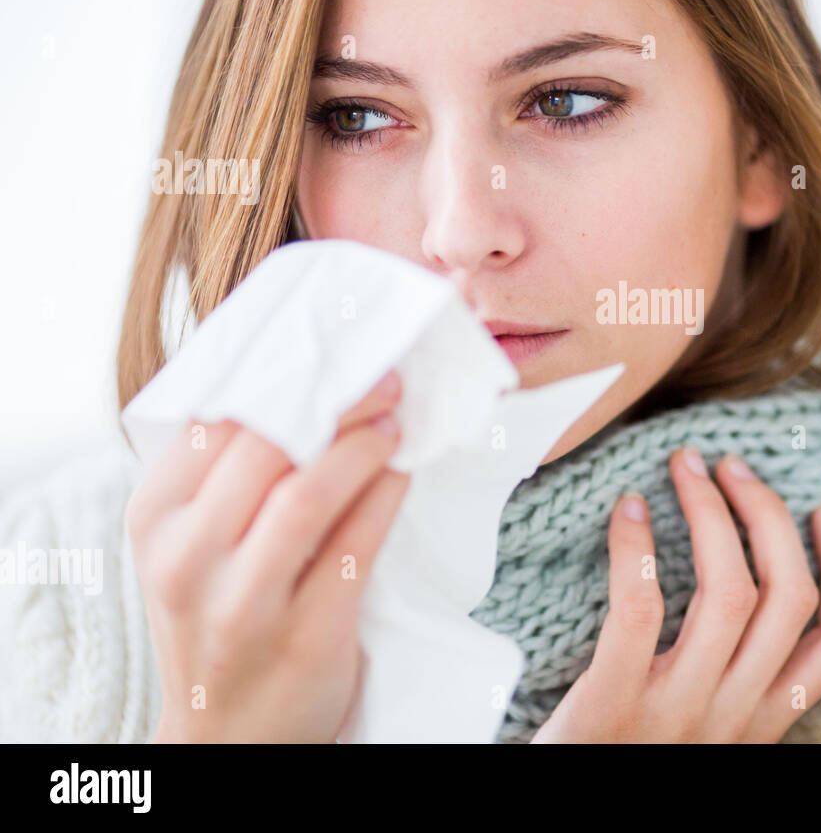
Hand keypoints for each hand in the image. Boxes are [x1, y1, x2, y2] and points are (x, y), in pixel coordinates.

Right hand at [126, 370, 410, 741]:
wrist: (229, 735)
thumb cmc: (220, 617)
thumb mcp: (195, 545)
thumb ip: (230, 475)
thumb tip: (313, 381)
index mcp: (155, 519)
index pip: (216, 420)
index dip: (286, 375)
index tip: (336, 348)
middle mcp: (188, 560)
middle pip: (267, 447)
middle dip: (339, 401)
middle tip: (387, 380)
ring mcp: (244, 605)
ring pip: (310, 494)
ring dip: (365, 447)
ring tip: (397, 424)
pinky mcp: (306, 637)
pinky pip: (357, 547)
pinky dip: (386, 498)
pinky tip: (401, 474)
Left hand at [531, 448, 820, 742]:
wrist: (569, 815)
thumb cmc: (630, 754)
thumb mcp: (708, 726)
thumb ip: (734, 674)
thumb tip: (755, 583)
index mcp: (765, 720)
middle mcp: (734, 717)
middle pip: (789, 596)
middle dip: (769, 515)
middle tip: (734, 466)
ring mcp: (677, 713)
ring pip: (728, 592)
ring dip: (711, 512)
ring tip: (688, 469)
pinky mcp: (611, 707)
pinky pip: (639, 611)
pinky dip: (635, 550)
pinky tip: (627, 510)